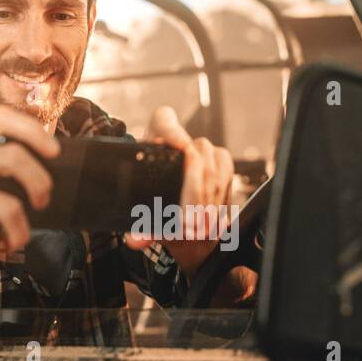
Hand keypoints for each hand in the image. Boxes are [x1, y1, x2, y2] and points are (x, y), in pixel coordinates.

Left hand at [124, 106, 233, 277]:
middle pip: (194, 155)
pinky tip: (214, 219)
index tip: (182, 149)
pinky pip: (226, 173)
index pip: (164, 119)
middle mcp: (179, 138)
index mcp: (153, 138)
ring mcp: (202, 147)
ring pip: (212, 167)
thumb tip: (135, 241)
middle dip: (195, 192)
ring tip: (202, 227)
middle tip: (191, 221)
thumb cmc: (155, 203)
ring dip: (209, 200)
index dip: (172, 131)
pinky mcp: (220, 158)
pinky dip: (220, 198)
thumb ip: (141, 227)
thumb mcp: (145, 213)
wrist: (175, 202)